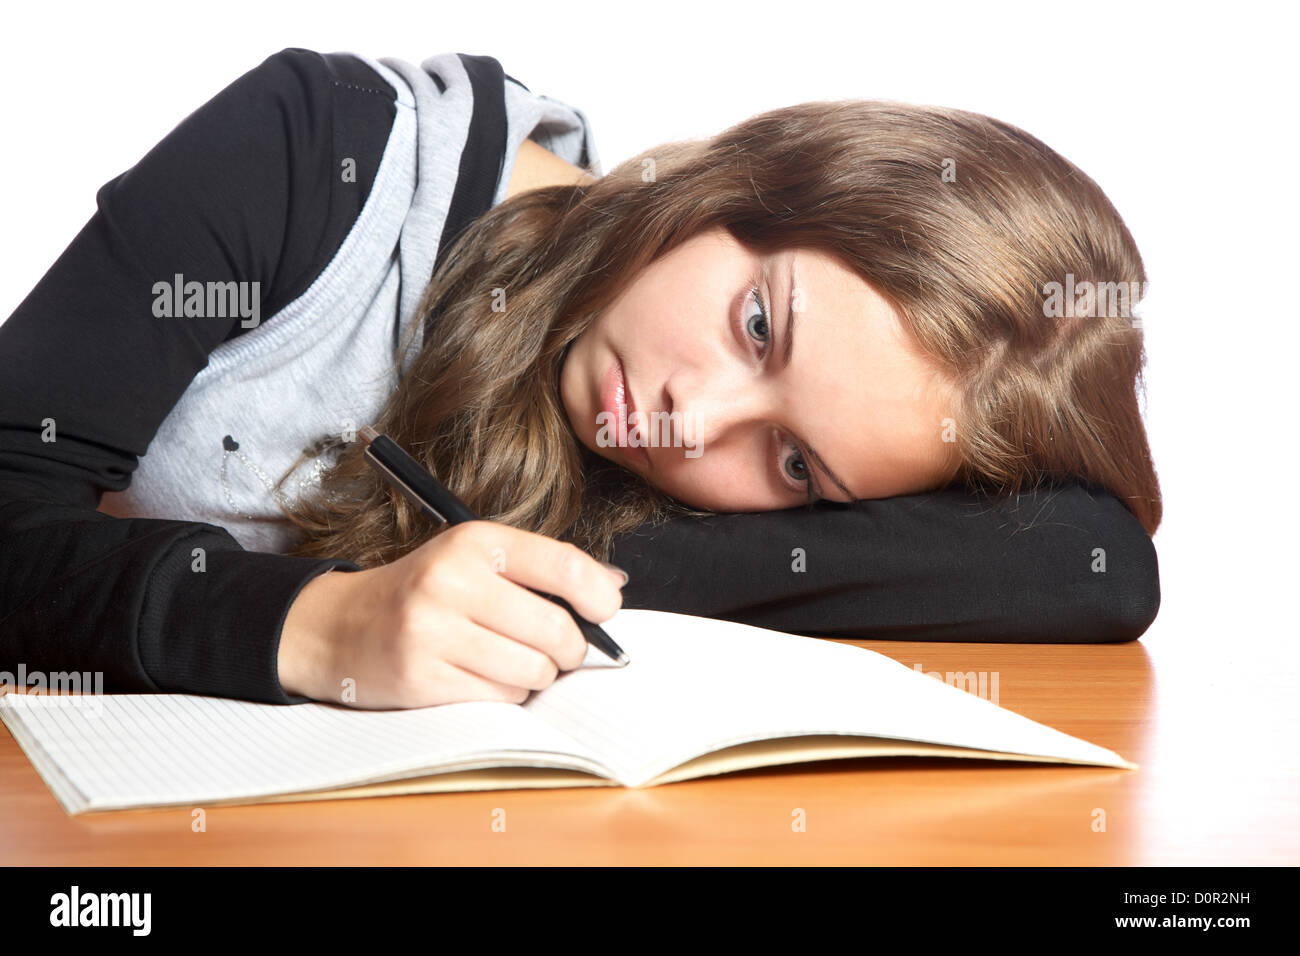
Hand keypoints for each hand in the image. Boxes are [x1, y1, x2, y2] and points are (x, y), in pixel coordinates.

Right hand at [278, 521, 625, 708]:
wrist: (339, 626)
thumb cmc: (425, 592)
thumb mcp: (475, 559)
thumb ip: (542, 568)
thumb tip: (614, 584)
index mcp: (473, 541)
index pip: (562, 566)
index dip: (599, 596)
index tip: (606, 611)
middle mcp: (451, 581)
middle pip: (555, 630)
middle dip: (571, 649)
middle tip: (560, 649)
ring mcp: (432, 632)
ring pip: (533, 670)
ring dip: (536, 674)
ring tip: (512, 661)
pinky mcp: (421, 679)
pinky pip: (500, 697)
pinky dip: (505, 693)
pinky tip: (481, 676)